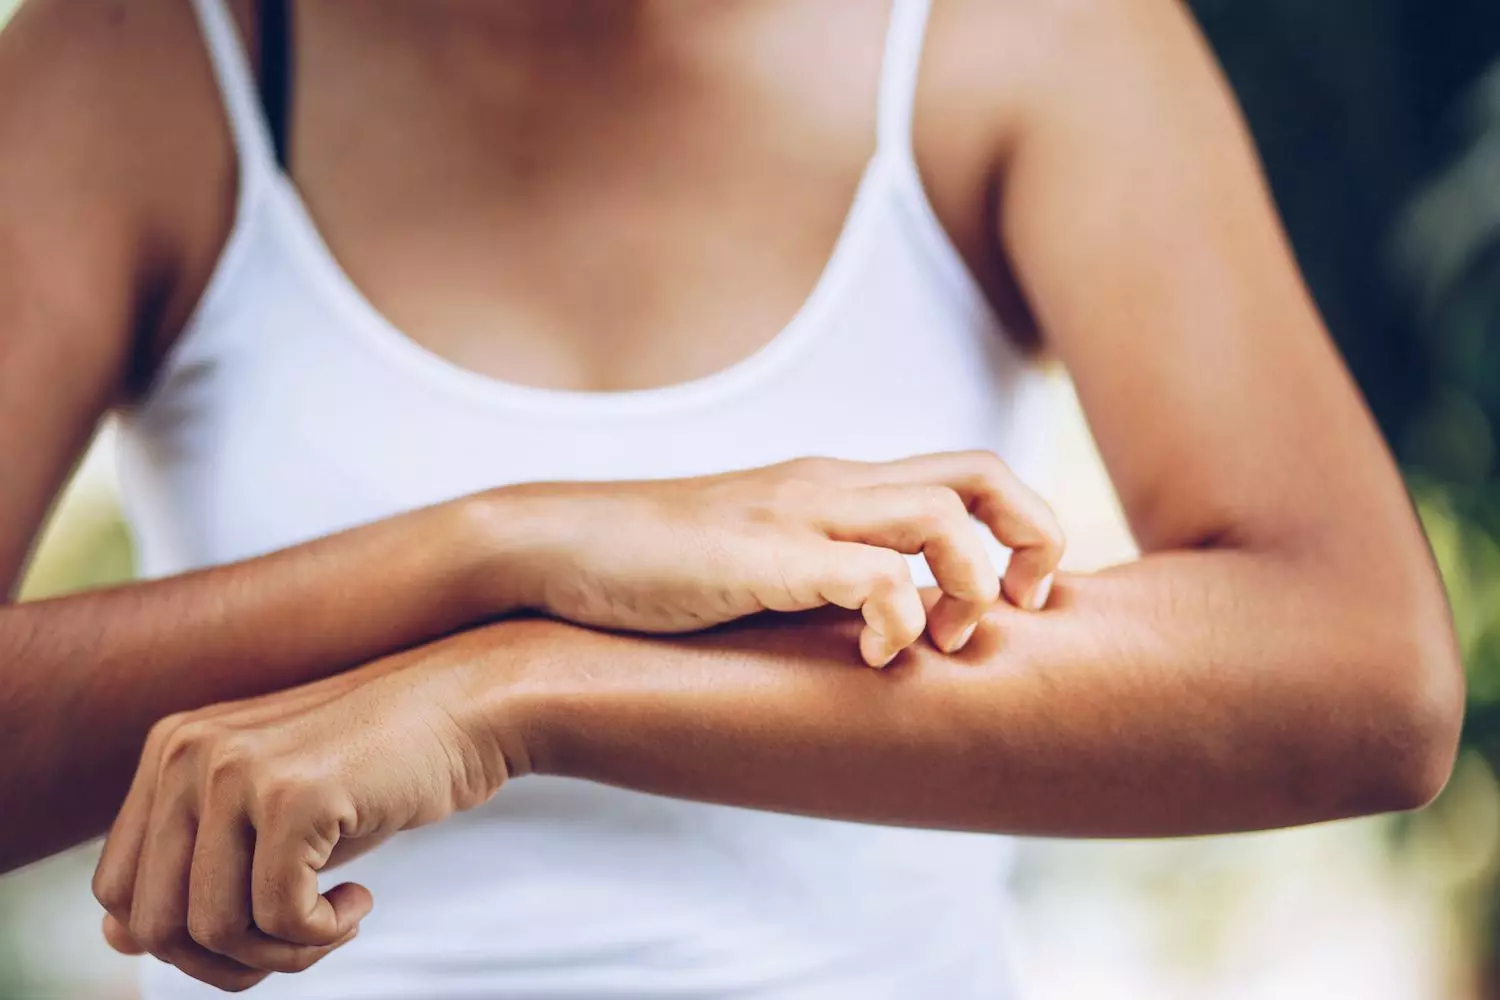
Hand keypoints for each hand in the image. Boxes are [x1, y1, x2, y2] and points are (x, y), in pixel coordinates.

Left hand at [91, 638, 514, 991]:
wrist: (466, 708)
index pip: (117, 891)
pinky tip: (362, 902)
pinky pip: (282, 916)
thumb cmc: (374, 767)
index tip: (257, 932)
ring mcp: (236, 769)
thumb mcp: (272, 813)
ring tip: (335, 920)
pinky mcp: (294, 794)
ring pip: (213, 930)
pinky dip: (323, 934)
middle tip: (299, 944)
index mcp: (168, 749)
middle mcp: (186, 752)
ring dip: (283, 952)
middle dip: (227, 961)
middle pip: (153, 923)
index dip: (180, 941)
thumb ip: (198, 865)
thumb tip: (117, 939)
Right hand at [495, 451, 1063, 666]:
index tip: (1014, 597)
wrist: (557, 544)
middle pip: (982, 474)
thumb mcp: (761, 557)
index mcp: (837, 485)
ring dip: (967, 582)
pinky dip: (896, 617)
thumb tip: (890, 625)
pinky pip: (870, 574)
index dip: (1023, 526)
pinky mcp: (760, 556)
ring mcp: (796, 515)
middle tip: (1014, 609)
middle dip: (1032, 537)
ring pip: (940, 515)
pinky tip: (874, 655)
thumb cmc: (656, 565)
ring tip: (935, 640)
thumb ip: (824, 572)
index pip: (970, 471)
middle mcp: (831, 485)